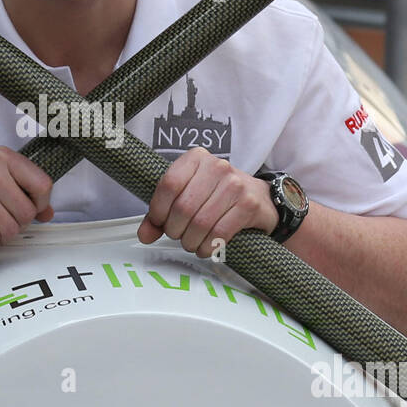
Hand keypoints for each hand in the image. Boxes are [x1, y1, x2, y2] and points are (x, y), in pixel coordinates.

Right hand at [0, 147, 52, 251]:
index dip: (40, 204)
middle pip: (27, 213)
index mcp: (2, 156)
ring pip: (11, 229)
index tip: (31, 210)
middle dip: (17, 224)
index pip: (43, 185)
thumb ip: (20, 185)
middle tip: (1, 220)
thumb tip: (48, 213)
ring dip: (2, 236)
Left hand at [138, 149, 278, 256]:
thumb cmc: (219, 196)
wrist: (261, 198)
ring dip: (191, 241)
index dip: (158, 210)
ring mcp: (235, 185)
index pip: (169, 184)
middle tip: (178, 236)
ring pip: (200, 223)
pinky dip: (208, 247)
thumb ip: (162, 213)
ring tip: (192, 243)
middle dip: (175, 230)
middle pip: (183, 207)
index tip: (159, 222)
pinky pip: (219, 233)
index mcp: (197, 158)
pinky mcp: (248, 205)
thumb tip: (145, 234)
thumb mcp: (189, 195)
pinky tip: (207, 247)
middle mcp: (217, 167)